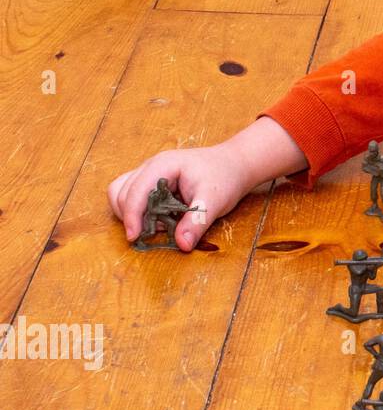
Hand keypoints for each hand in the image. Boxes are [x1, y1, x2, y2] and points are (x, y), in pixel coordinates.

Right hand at [106, 141, 255, 251]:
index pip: (134, 191)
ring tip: (161, 223)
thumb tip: (182, 245)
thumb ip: (197, 222)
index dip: (132, 216)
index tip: (135, 238)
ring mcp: (148, 173)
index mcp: (162, 165)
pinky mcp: (151, 182)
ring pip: (121, 194)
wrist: (235, 164)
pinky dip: (139, 211)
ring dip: (132, 214)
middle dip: (134, 216)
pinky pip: (132, 197)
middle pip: (121, 193)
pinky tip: (162, 218)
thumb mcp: (215, 201)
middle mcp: (150, 167)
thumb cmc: (225, 177)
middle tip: (162, 229)